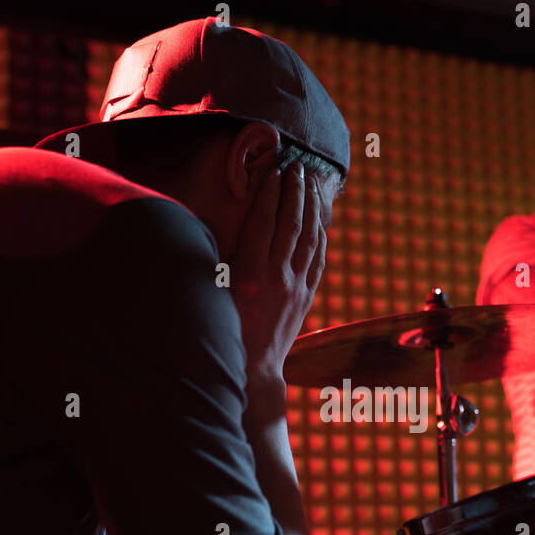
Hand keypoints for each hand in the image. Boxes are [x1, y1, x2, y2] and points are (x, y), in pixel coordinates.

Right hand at [228, 162, 326, 380]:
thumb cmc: (223, 327)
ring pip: (309, 238)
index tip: (273, 170)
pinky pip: (318, 259)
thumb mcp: (214, 290)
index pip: (263, 220)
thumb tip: (216, 221)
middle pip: (290, 223)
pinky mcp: (306, 297)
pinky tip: (319, 219)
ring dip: (311, 206)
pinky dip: (320, 235)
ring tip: (310, 182)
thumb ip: (220, 257)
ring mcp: (295, 287)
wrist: (252, 368)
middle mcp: (276, 276)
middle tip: (297, 167)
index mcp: (249, 272)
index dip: (270, 192)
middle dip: (295, 191)